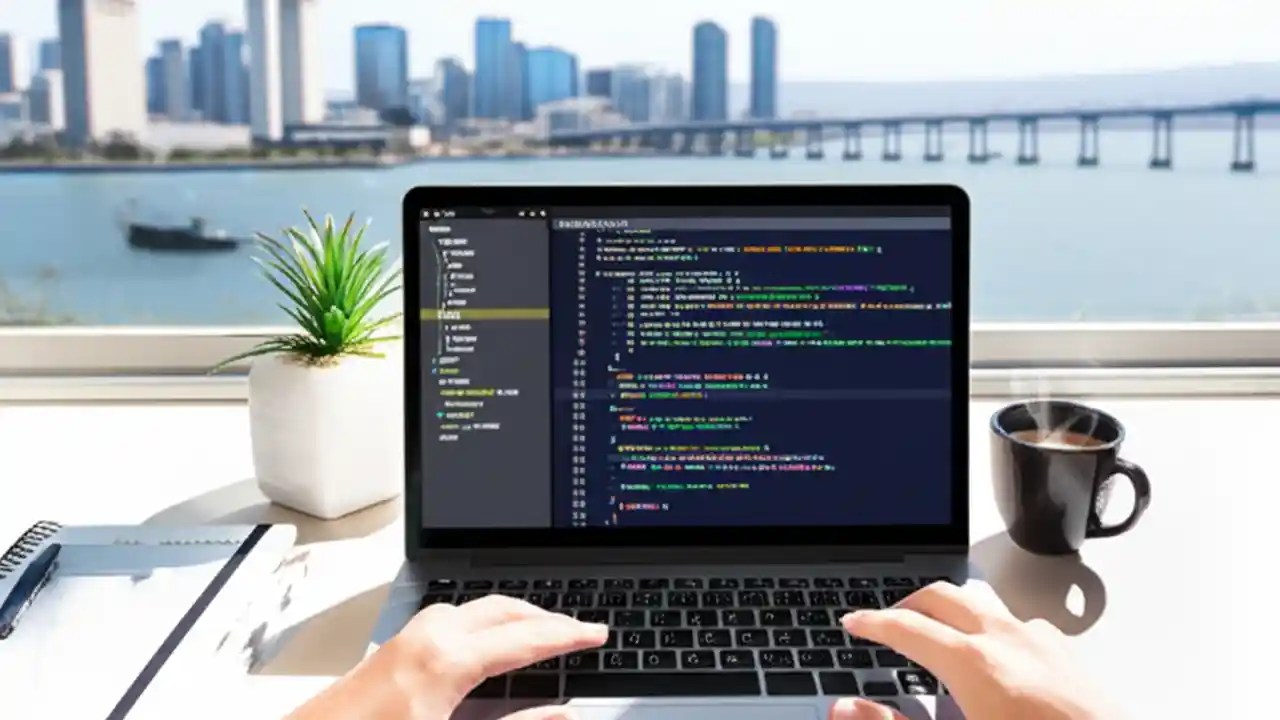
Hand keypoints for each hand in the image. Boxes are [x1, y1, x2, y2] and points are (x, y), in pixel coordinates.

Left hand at [287, 595, 607, 719]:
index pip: (526, 637)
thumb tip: (562, 715)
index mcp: (448, 660)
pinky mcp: (394, 648)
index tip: (598, 633)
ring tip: (542, 633)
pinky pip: (453, 618)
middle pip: (503, 609)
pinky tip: (489, 642)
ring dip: (514, 617)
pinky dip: (485, 623)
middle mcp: (428, 636)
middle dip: (545, 616)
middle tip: (580, 631)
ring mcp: (408, 638)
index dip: (568, 635)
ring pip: (476, 609)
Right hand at [830, 582, 1121, 719]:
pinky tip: (993, 657)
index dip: (871, 623)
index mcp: (972, 663)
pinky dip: (990, 628)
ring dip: (949, 610)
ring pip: (982, 603)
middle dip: (907, 603)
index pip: (904, 626)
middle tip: (887, 620)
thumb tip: (846, 708)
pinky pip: (1018, 624)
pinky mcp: (1067, 655)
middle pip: (942, 596)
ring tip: (933, 632)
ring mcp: (1041, 643)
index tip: (853, 623)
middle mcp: (1006, 640)